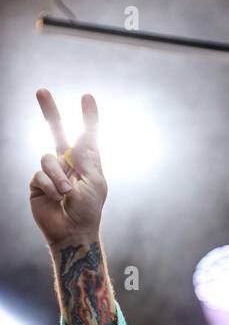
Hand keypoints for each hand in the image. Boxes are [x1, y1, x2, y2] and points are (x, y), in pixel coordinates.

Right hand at [29, 91, 106, 248]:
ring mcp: (51, 172)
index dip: (88, 117)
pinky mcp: (37, 183)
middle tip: (41, 91)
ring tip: (66, 194)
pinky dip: (49, 186)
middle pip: (56, 131)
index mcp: (86, 162)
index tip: (87, 97)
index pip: (86, 135)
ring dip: (57, 176)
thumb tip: (76, 139)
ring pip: (47, 158)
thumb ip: (86, 158)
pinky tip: (56, 198)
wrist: (72, 233)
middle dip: (49, 111)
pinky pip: (39, 174)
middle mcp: (68, 163)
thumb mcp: (94, 182)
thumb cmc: (88, 211)